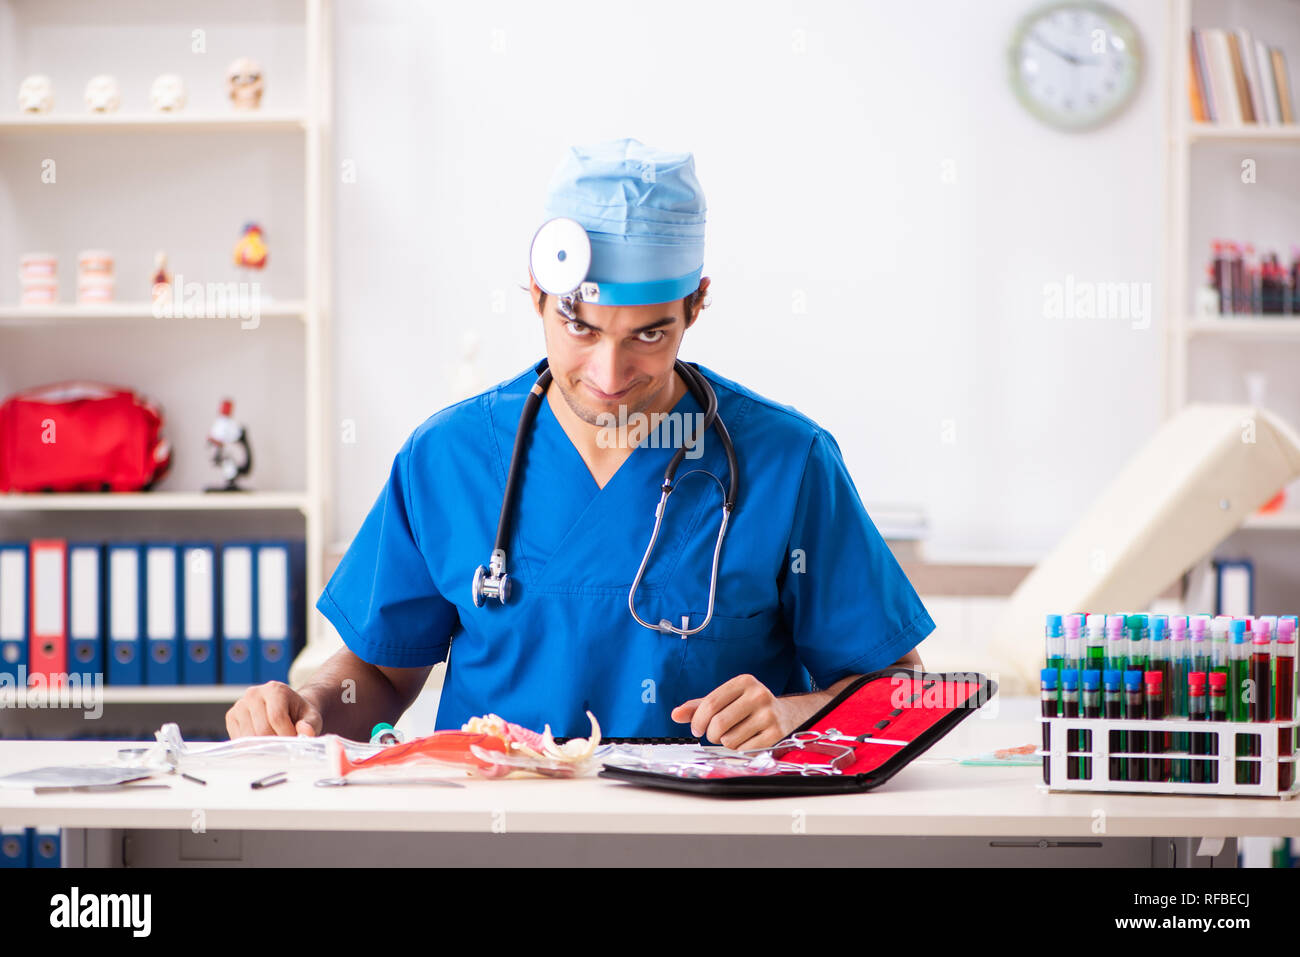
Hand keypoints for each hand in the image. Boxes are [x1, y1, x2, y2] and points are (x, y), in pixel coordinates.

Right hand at [225, 681, 322, 738]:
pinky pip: (238, 740)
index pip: (276, 717)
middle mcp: (254, 694)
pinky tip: (262, 742)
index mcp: (275, 689)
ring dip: (263, 747)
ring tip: (275, 743)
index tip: (293, 744)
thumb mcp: (311, 717)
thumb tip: (306, 733)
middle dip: (275, 744)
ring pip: (248, 737)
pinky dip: (251, 747)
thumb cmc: (298, 714)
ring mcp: (240, 705)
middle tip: (284, 747)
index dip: (286, 735)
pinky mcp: (231, 716)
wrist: (287, 709)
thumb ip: (310, 724)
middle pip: (261, 730)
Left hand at [671, 674, 800, 750]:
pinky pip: (744, 750)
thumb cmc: (750, 708)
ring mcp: (769, 715)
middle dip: (711, 734)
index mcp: (744, 682)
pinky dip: (740, 750)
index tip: (697, 729)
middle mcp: (759, 695)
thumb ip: (700, 706)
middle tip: (715, 735)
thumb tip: (675, 714)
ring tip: (736, 735)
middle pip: (719, 723)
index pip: (711, 703)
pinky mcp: (776, 734)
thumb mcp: (727, 700)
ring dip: (727, 743)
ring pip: (730, 739)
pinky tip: (748, 741)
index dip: (698, 720)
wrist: (788, 716)